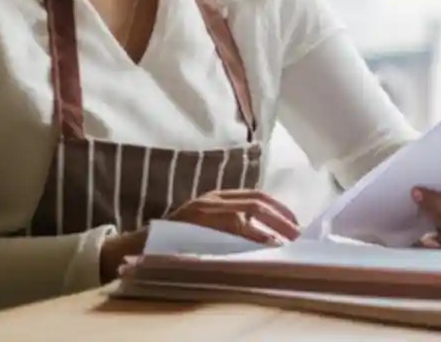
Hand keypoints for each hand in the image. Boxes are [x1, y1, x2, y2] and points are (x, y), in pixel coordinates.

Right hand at [164, 189, 300, 244]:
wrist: (142, 245)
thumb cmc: (177, 240)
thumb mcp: (206, 226)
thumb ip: (231, 225)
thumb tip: (266, 237)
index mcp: (217, 197)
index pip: (256, 196)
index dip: (279, 207)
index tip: (295, 222)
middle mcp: (213, 199)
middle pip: (257, 201)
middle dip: (281, 216)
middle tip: (298, 234)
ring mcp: (205, 209)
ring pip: (249, 210)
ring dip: (272, 225)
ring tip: (287, 240)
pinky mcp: (199, 222)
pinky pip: (233, 225)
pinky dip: (253, 235)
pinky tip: (265, 245)